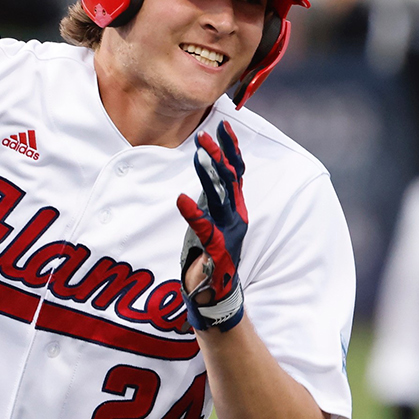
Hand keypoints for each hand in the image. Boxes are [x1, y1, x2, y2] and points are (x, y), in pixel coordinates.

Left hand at [176, 121, 248, 331]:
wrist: (216, 294)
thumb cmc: (210, 256)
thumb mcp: (212, 219)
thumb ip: (213, 198)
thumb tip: (208, 170)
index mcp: (236, 208)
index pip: (237, 171)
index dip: (231, 148)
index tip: (223, 124)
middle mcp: (237, 217)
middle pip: (231, 179)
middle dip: (218, 154)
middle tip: (204, 134)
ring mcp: (229, 233)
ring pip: (220, 198)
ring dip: (209, 174)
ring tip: (198, 155)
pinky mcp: (217, 250)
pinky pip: (205, 228)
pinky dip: (193, 213)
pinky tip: (181, 199)